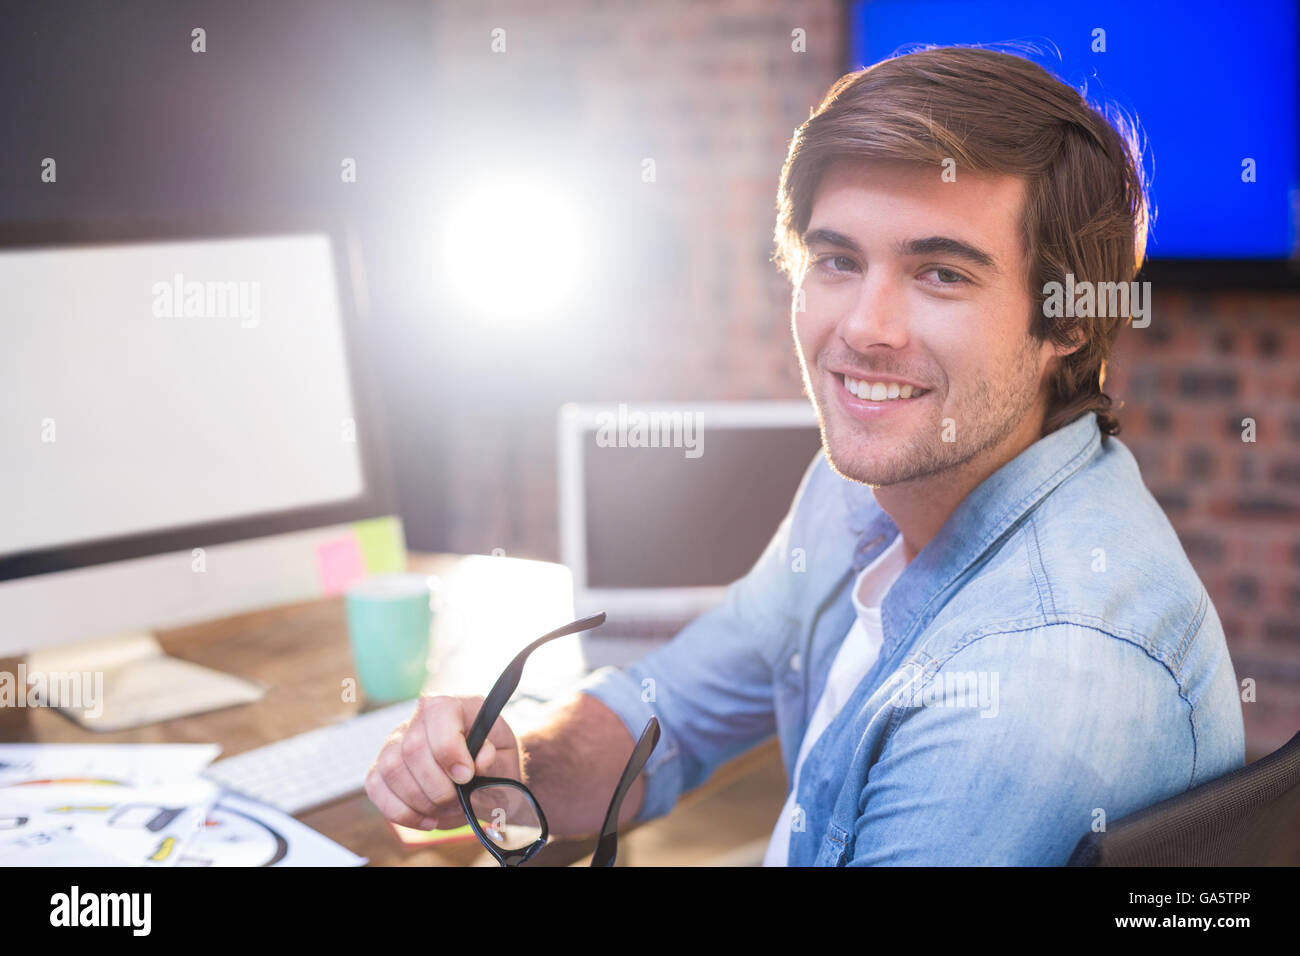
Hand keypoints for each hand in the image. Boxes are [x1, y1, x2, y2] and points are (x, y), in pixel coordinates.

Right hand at [364, 694, 522, 830]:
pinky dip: (402, 811)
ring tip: (446, 808)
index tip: (465, 776)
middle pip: (413, 747)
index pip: (439, 711)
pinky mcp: (381, 766)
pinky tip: (427, 818)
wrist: (484, 783)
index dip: (449, 747)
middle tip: (458, 800)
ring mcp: (396, 740)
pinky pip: (375, 787)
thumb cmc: (496, 768)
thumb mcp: (506, 763)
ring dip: (421, 800)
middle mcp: (421, 718)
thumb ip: (495, 760)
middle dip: (437, 785)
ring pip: (391, 768)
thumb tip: (479, 758)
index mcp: (457, 706)